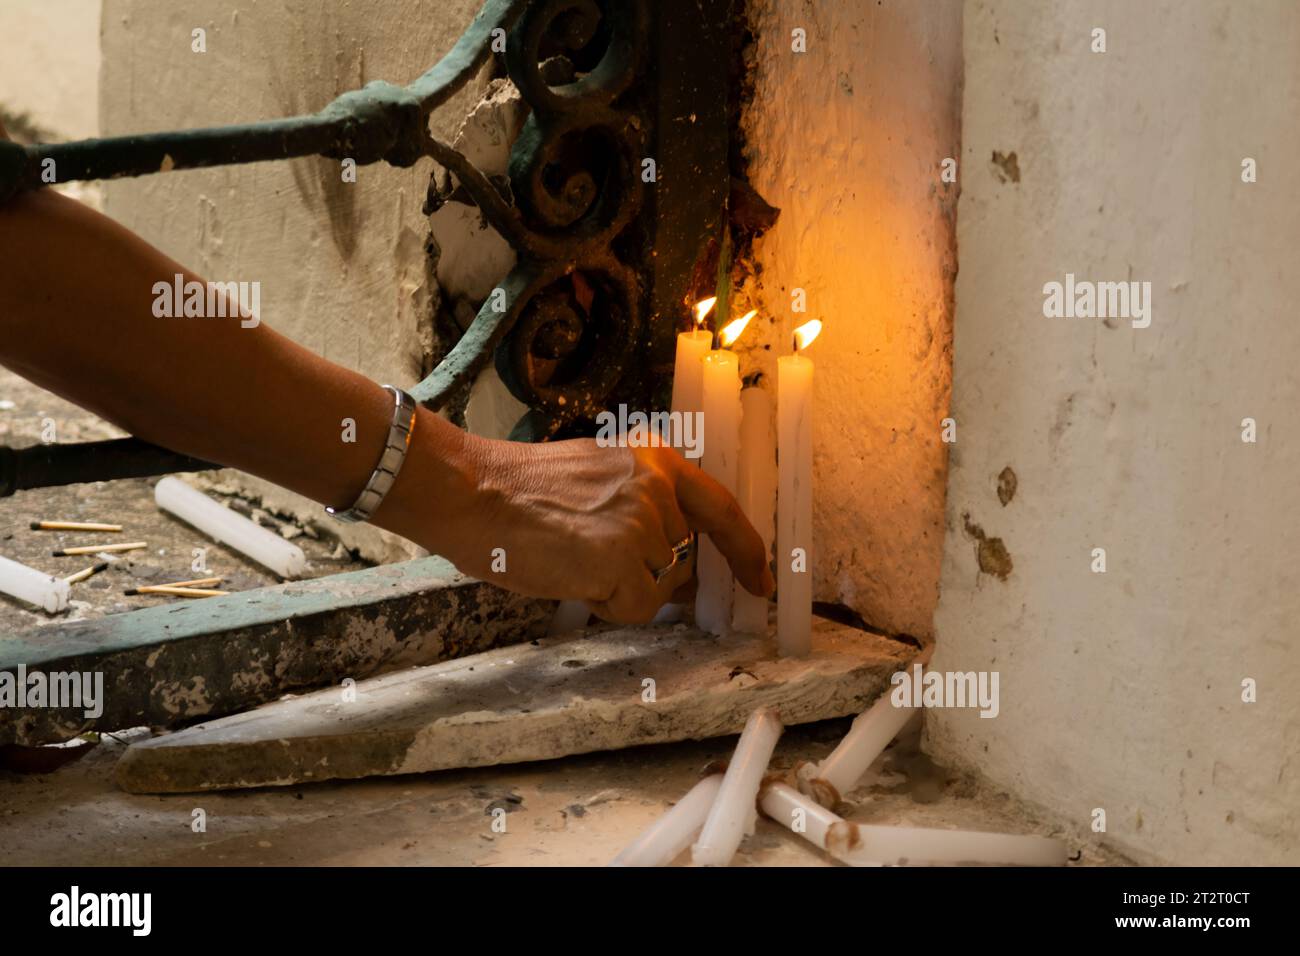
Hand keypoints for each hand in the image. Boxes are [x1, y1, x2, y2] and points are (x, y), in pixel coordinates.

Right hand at [441, 434, 774, 623]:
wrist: (475, 491)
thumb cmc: (520, 490)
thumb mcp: (598, 482)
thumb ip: (644, 512)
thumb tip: (679, 572)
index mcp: (655, 459)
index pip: (721, 508)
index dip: (745, 549)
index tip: (761, 580)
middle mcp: (659, 486)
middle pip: (681, 560)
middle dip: (648, 576)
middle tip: (590, 561)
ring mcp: (644, 522)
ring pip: (657, 590)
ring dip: (618, 589)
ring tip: (570, 557)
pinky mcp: (624, 559)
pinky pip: (633, 608)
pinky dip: (603, 605)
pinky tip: (570, 575)